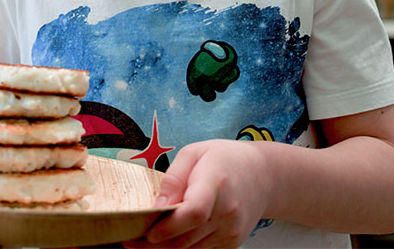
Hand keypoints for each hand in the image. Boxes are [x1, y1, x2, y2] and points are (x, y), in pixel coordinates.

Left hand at [126, 139, 270, 247]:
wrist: (264, 176)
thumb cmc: (226, 159)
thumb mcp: (194, 153)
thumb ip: (173, 179)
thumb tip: (157, 206)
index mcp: (216, 183)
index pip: (194, 212)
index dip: (169, 227)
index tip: (148, 232)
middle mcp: (228, 211)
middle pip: (187, 238)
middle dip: (155, 244)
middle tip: (130, 241)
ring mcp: (231, 230)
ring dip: (166, 248)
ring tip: (144, 240)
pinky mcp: (232, 242)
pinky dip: (183, 247)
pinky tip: (170, 238)